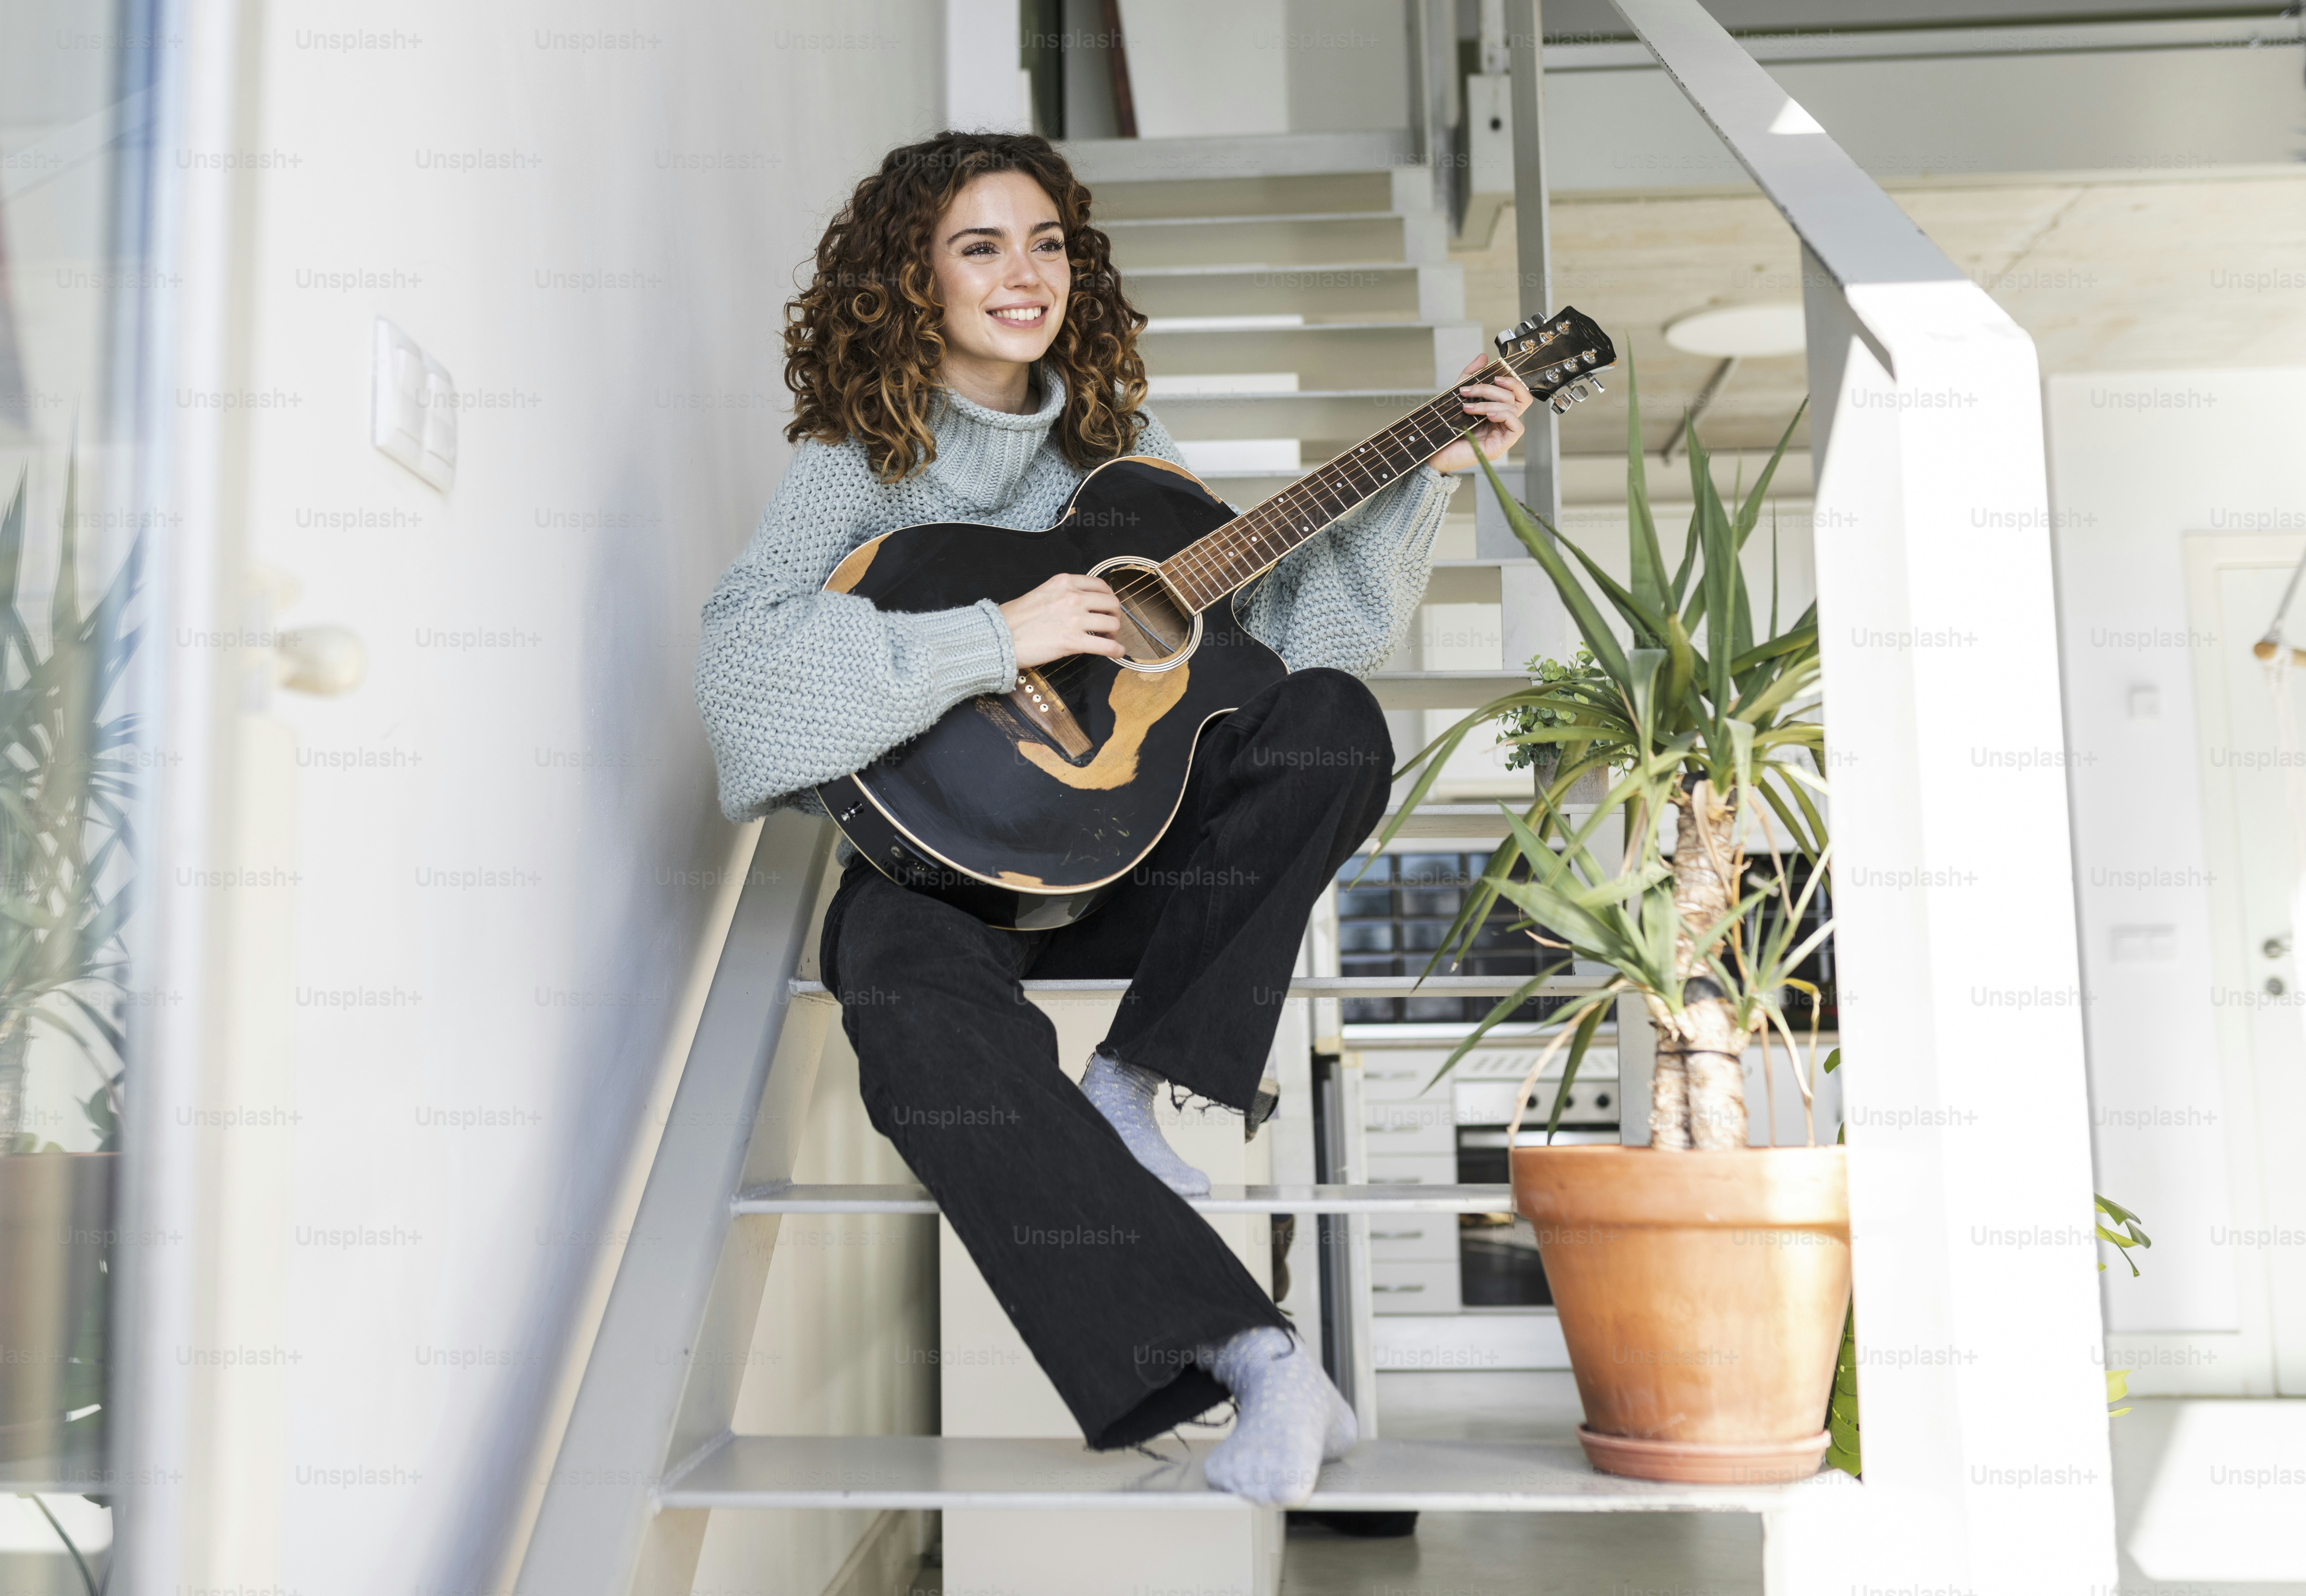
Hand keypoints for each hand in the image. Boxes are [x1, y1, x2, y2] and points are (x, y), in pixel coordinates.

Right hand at [998, 573, 1125, 669]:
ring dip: (1114, 632)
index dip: (1108, 597)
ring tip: (1108, 638)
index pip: (1099, 585)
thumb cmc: (1014, 619)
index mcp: (1064, 582)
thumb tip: (1080, 604)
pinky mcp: (1073, 641)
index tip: (1107, 606)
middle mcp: (1072, 597)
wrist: (999, 637)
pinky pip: (1106, 646)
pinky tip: (1117, 652)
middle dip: (1114, 615)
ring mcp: (1074, 619)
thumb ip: (1062, 594)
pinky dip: (1116, 650)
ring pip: (1112, 623)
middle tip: (1110, 624)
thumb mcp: (1041, 594)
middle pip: (1111, 603)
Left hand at [1425, 353, 1534, 476]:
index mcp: (1496, 410)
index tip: (1494, 376)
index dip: (1512, 381)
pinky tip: (1488, 415)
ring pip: (1514, 410)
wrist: (1432, 453)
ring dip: (1490, 403)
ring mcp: (1502, 435)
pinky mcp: (1500, 447)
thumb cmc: (1445, 428)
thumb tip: (1482, 357)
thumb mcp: (1457, 396)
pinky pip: (1517, 427)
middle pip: (1515, 398)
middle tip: (1468, 391)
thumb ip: (1470, 376)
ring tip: (1467, 407)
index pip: (1518, 393)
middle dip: (1491, 390)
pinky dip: (1504, 416)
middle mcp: (1502, 422)